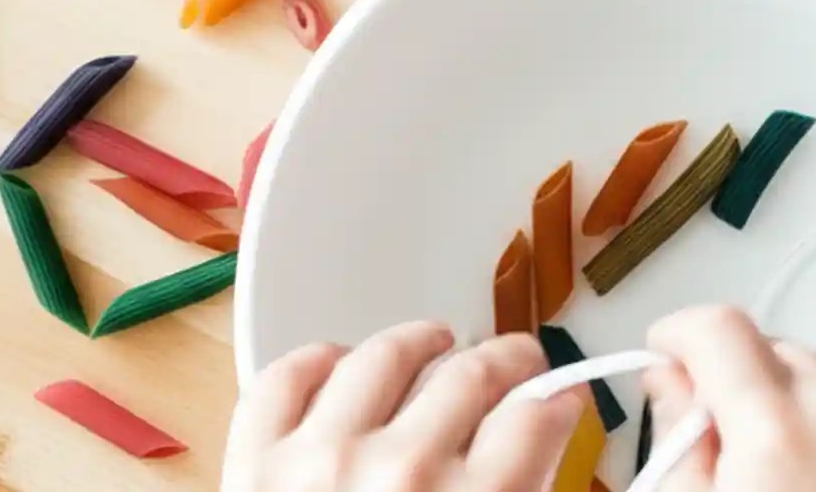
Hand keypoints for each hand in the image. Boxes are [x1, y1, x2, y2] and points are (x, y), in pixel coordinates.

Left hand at [222, 322, 583, 491]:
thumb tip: (540, 456)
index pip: (539, 416)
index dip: (560, 399)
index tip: (560, 397)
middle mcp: (402, 473)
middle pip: (476, 372)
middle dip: (511, 359)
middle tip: (518, 363)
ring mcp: (322, 460)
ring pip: (387, 355)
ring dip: (422, 341)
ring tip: (436, 343)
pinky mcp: (255, 463)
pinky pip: (289, 379)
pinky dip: (319, 360)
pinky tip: (344, 367)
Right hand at [645, 306, 815, 491]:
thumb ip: (680, 438)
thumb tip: (672, 377)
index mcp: (780, 433)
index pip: (717, 327)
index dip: (682, 338)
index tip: (675, 357)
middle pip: (775, 351)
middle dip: (747, 387)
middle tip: (742, 450)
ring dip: (807, 405)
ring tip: (809, 477)